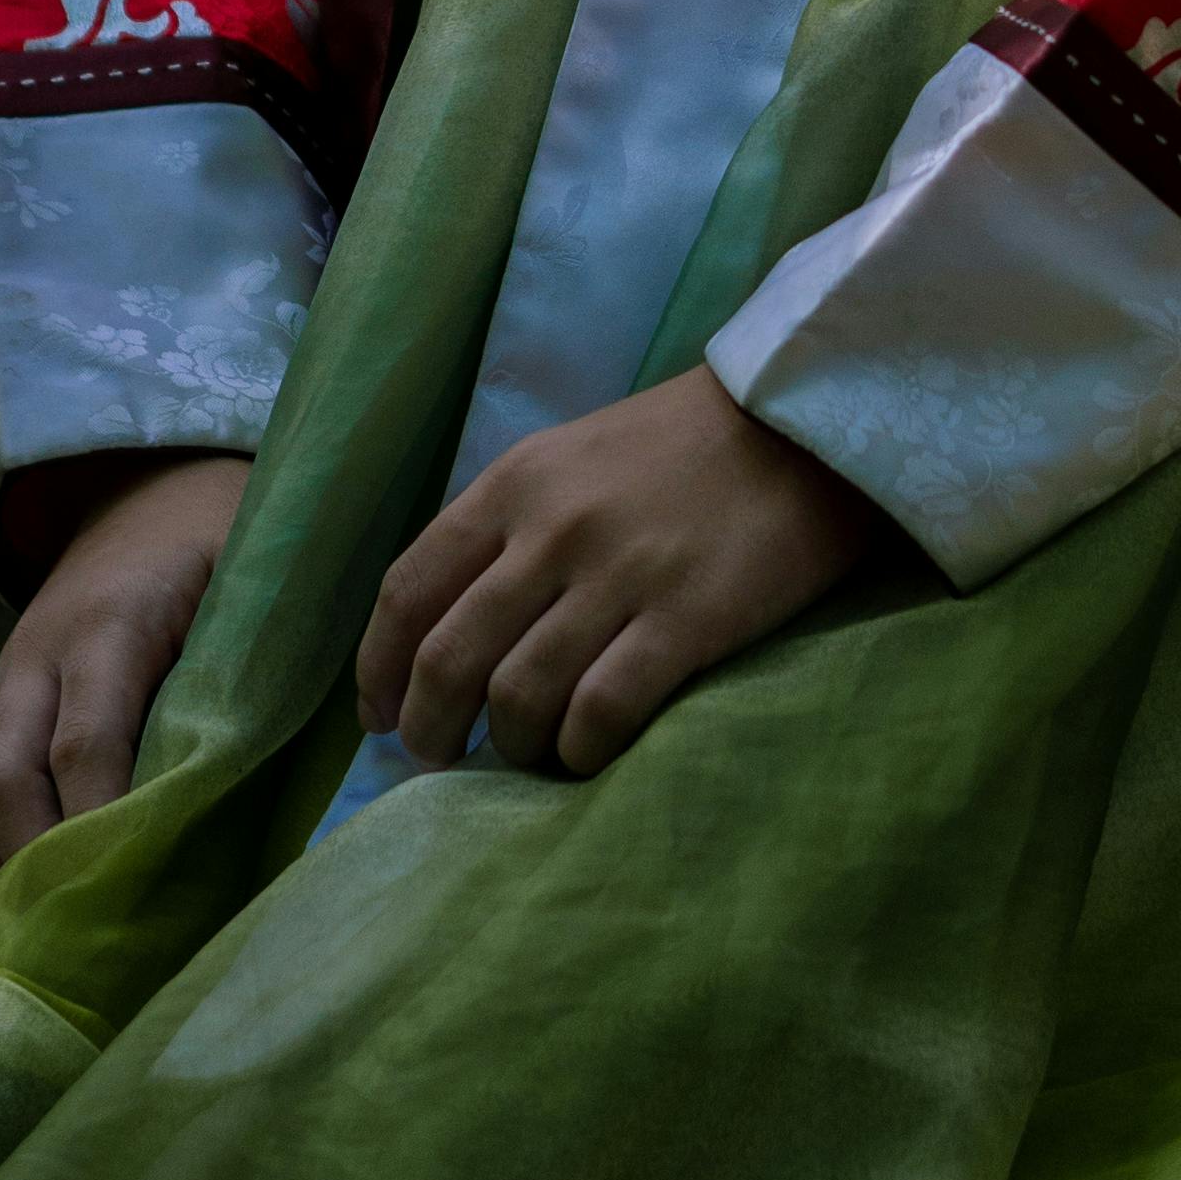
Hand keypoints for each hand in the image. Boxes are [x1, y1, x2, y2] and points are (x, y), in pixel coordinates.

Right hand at [0, 449, 251, 889]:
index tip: (129, 893)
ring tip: (36, 926)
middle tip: (81, 934)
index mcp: (114, 621)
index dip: (99, 825)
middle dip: (31, 863)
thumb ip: (248, 674)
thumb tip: (259, 790)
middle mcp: (38, 652)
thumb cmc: (225, 555)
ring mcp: (3, 678)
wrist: (155, 492)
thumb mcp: (253, 590)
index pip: (86, 741)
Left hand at [358, 367, 873, 779]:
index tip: (379, 714)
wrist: (801, 422)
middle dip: (429, 726)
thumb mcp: (572, 458)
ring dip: (510, 746)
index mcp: (514, 483)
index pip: (409, 591)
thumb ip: (509, 527)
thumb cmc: (682, 446)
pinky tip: (585, 754)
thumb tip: (448, 625)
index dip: (379, 668)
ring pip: (519, 696)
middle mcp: (552, 531)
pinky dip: (579, 750)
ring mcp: (620, 576)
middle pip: (450, 657)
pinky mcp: (687, 620)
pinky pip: (601, 712)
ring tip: (525, 756)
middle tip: (439, 757)